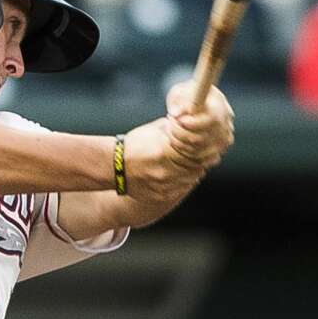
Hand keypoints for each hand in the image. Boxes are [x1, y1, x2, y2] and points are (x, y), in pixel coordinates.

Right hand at [122, 85, 233, 209]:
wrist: (113, 167)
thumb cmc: (135, 144)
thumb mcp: (156, 130)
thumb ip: (176, 128)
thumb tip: (194, 121)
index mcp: (165, 151)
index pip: (196, 152)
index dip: (202, 149)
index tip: (204, 145)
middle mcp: (166, 171)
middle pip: (196, 167)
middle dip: (197, 160)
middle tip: (198, 154)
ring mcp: (164, 186)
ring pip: (190, 179)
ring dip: (191, 171)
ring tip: (184, 164)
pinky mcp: (161, 196)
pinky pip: (181, 189)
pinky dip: (182, 181)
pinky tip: (176, 174)